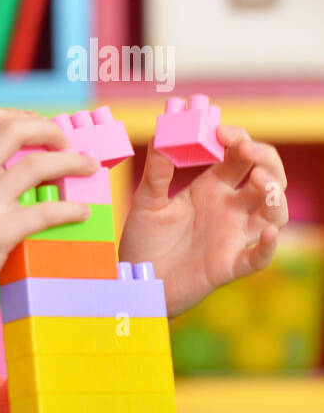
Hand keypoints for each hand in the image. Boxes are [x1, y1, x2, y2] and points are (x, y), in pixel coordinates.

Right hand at [0, 105, 101, 333]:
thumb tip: (25, 174)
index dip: (12, 112)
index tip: (34, 126)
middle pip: (12, 129)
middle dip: (49, 129)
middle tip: (66, 144)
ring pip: (37, 164)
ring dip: (72, 161)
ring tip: (87, 168)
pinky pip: (46, 211)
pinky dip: (72, 209)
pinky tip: (80, 213)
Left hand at [119, 124, 287, 316]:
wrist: (136, 280)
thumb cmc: (144, 240)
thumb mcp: (146, 202)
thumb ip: (155, 173)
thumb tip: (160, 136)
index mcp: (211, 188)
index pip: (239, 157)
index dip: (239, 140)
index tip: (221, 132)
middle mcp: (230, 209)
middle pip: (267, 178)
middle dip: (264, 159)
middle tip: (244, 149)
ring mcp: (234, 236)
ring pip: (274, 213)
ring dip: (274, 195)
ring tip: (259, 180)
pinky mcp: (230, 265)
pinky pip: (259, 257)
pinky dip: (268, 246)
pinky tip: (268, 233)